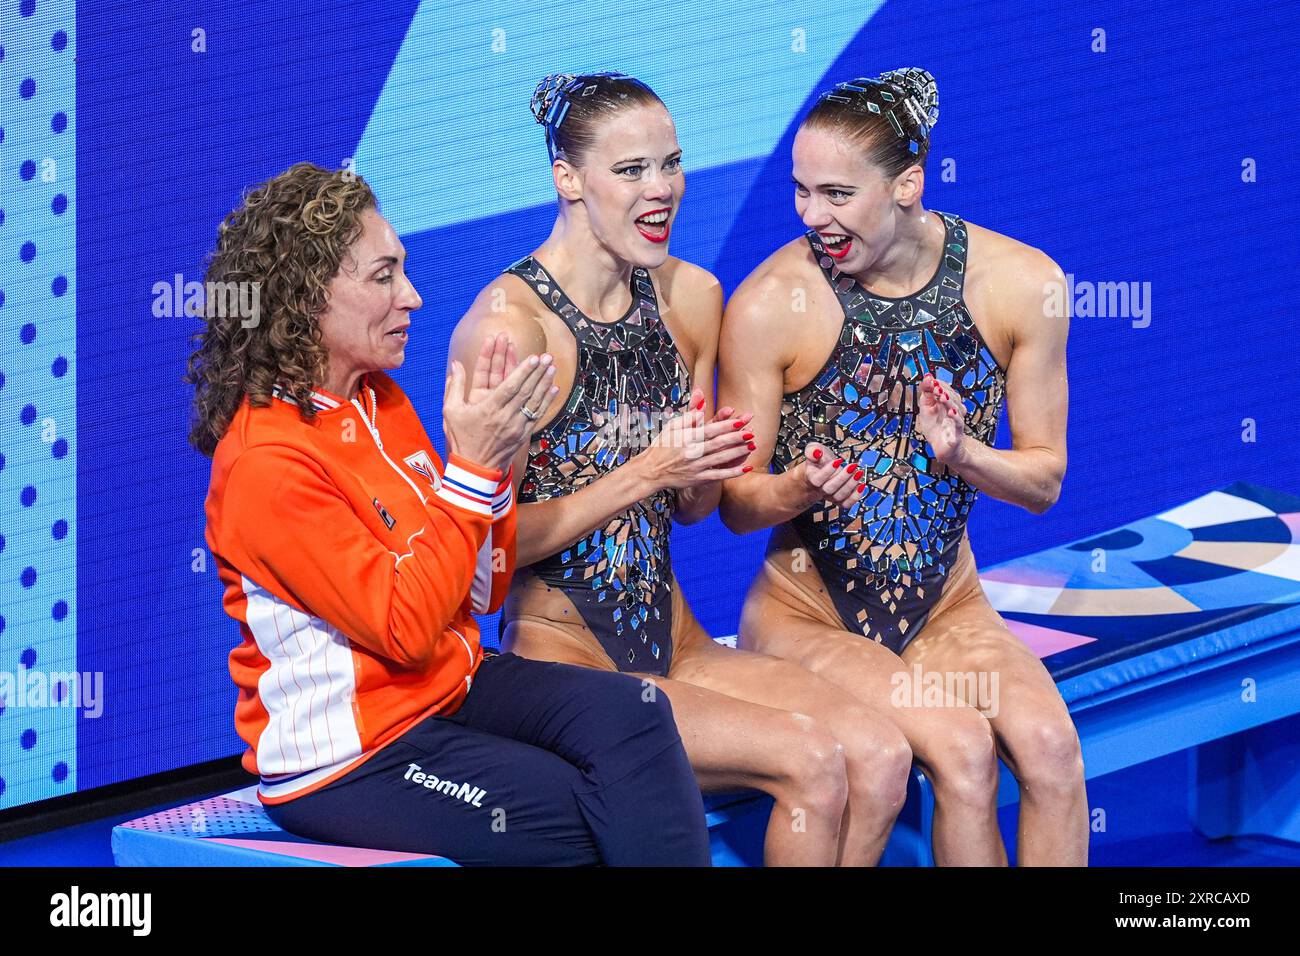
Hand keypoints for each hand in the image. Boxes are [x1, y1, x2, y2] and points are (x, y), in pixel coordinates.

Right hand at [442, 333, 559, 472]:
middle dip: (537, 372)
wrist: (475, 468)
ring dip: (545, 384)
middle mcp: (504, 418)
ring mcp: (516, 427)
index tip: (532, 358)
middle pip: (526, 391)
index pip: (510, 387)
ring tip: (552, 368)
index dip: (523, 371)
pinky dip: (547, 401)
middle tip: (547, 357)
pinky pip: (538, 415)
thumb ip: (455, 387)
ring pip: (534, 402)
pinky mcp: (523, 434)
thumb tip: (456, 364)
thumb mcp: (451, 412)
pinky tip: (554, 389)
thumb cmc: (462, 438)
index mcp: (488, 410)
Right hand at [636, 386, 753, 490]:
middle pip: (718, 444)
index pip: (710, 430)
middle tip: (751, 432)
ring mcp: (696, 467)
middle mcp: (692, 452)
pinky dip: (733, 472)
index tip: (740, 421)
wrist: (650, 471)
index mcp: (686, 438)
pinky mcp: (698, 479)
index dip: (726, 425)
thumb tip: (702, 403)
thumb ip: (689, 415)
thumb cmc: (662, 447)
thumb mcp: (672, 426)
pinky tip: (745, 468)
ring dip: (738, 452)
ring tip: (752, 445)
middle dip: (736, 438)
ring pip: (720, 458)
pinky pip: (718, 475)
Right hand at [797, 442, 866, 508]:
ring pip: (839, 496)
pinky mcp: (839, 500)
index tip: (838, 460)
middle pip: (829, 489)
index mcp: (811, 477)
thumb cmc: (818, 460)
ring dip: (851, 485)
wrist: (820, 471)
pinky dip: (855, 496)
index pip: (817, 479)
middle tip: (852, 466)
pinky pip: (846, 503)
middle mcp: (820, 489)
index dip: (828, 471)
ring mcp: (830, 496)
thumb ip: (812, 450)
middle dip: (843, 477)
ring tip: (859, 473)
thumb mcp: (813, 450)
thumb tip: (817, 452)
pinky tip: (862, 485)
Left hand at [916, 373, 965, 463]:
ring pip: (957, 409)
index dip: (939, 384)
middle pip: (953, 397)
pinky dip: (956, 418)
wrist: (943, 448)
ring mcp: (956, 421)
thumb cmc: (936, 428)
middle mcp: (954, 410)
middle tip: (935, 387)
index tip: (931, 380)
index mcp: (946, 403)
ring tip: (942, 397)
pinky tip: (951, 413)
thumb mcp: (926, 409)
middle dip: (944, 391)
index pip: (946, 390)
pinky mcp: (957, 433)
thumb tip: (927, 377)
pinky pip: (959, 424)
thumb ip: (927, 394)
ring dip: (949, 402)